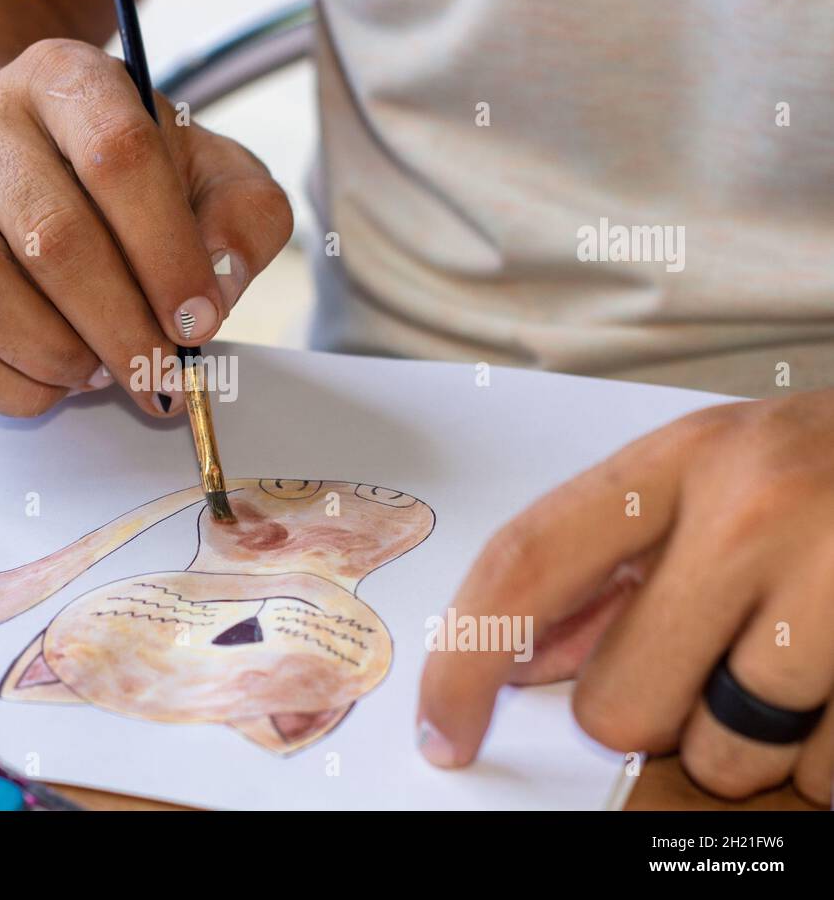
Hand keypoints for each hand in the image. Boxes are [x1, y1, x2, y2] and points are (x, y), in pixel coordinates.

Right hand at [0, 39, 292, 416]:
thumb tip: (220, 285)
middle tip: (162, 378)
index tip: (199, 323)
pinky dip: (6, 383)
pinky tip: (54, 384)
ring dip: (54, 352)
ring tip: (102, 372)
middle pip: (49, 234)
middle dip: (120, 326)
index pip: (117, 156)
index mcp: (66, 78)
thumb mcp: (206, 170)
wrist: (10, 157)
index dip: (166, 252)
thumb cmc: (124, 173)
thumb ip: (242, 216)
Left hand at [418, 390, 833, 804]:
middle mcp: (759, 507)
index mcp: (685, 456)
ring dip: (756, 742)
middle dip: (655, 709)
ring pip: (732, 760)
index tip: (442, 733)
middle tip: (720, 655)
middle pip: (623, 702)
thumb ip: (610, 567)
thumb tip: (522, 664)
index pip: (526, 564)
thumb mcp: (714, 475)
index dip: (462, 664)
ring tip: (808, 656)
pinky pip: (832, 781)